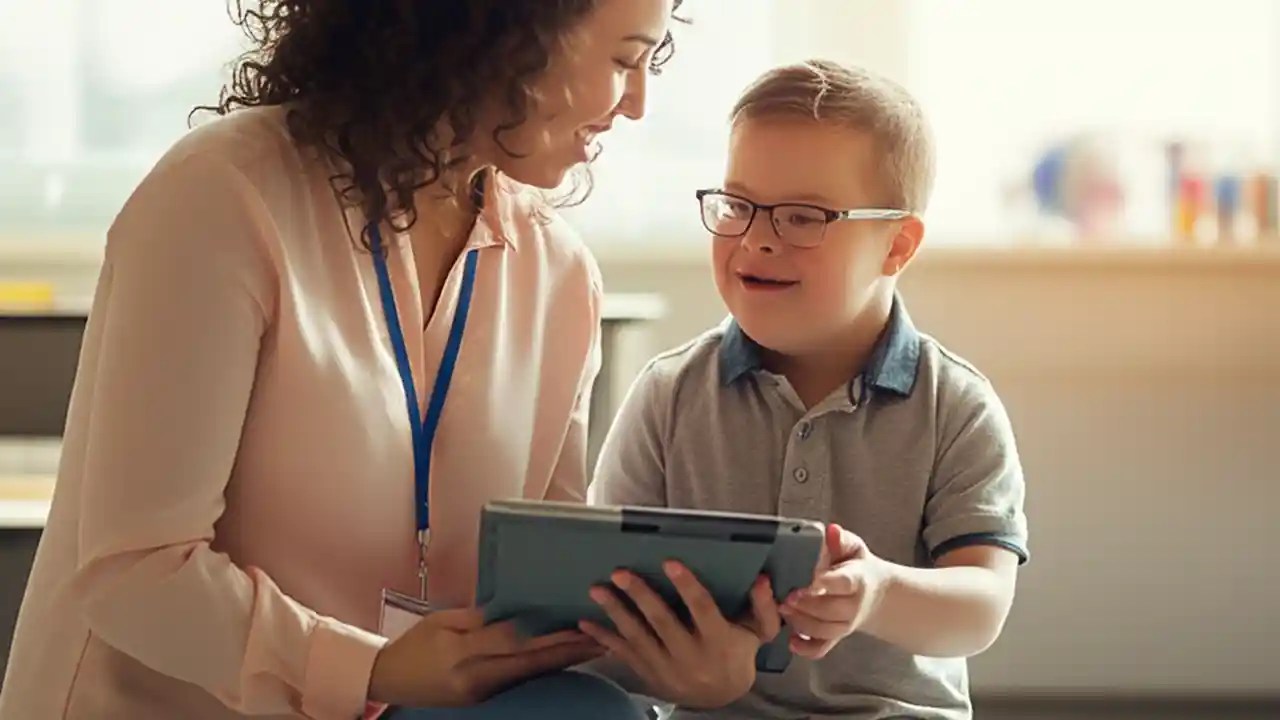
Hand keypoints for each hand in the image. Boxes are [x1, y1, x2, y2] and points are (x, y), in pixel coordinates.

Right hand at [368, 608, 603, 707]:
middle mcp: (475, 676)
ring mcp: (481, 692)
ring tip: (595, 647)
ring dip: (563, 660)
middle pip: (529, 663)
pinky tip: (566, 658)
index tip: (576, 625)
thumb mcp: (443, 621)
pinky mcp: (484, 698)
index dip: (547, 635)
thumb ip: (480, 617)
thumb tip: (516, 610)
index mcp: (461, 652)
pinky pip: (520, 680)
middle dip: (568, 652)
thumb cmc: (415, 644)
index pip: (512, 641)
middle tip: (602, 639)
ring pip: (530, 674)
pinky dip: (545, 667)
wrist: (388, 680)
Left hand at [579, 562, 780, 709]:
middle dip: (640, 596)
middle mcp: (691, 656)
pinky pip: (623, 655)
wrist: (721, 697)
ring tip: (597, 590)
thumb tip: (761, 579)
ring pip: (638, 638)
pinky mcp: (649, 675)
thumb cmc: (739, 654)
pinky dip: (603, 639)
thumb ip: (763, 607)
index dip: (686, 585)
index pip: (701, 609)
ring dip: (615, 613)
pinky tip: (585, 622)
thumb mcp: (759, 633)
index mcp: (718, 640)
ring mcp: (667, 668)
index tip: (670, 562)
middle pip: (662, 622)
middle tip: (620, 573)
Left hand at [780, 523, 888, 658]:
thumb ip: (840, 539)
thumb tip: (832, 530)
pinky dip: (807, 649)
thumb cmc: (856, 566)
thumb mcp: (852, 547)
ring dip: (802, 622)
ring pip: (824, 630)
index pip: (844, 583)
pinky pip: (822, 649)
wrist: (874, 592)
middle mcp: (852, 606)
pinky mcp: (835, 637)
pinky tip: (792, 642)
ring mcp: (844, 624)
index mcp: (857, 580)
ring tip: (783, 609)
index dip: (827, 582)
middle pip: (830, 610)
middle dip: (807, 605)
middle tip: (786, 596)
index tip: (811, 579)